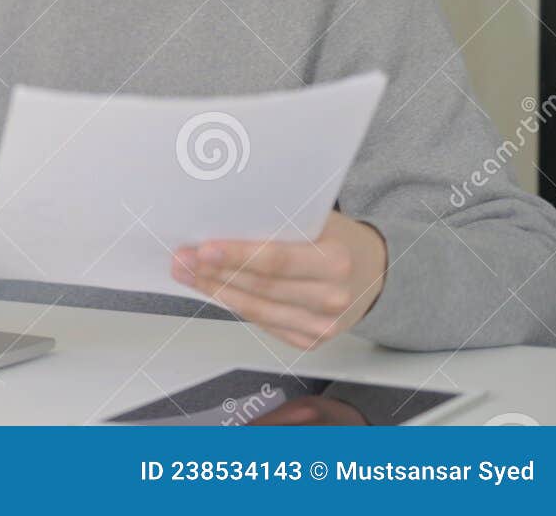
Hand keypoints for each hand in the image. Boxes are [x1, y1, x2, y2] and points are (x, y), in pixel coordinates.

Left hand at [171, 212, 386, 348]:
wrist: (373, 272)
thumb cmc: (335, 238)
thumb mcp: (317, 219)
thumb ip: (279, 220)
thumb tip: (224, 214)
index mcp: (335, 260)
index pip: (277, 260)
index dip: (237, 256)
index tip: (203, 248)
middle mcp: (332, 297)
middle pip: (261, 287)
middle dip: (215, 273)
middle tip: (181, 258)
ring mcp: (322, 325)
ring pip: (256, 310)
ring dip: (215, 290)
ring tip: (186, 272)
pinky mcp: (310, 340)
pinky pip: (263, 323)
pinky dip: (233, 304)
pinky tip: (211, 289)